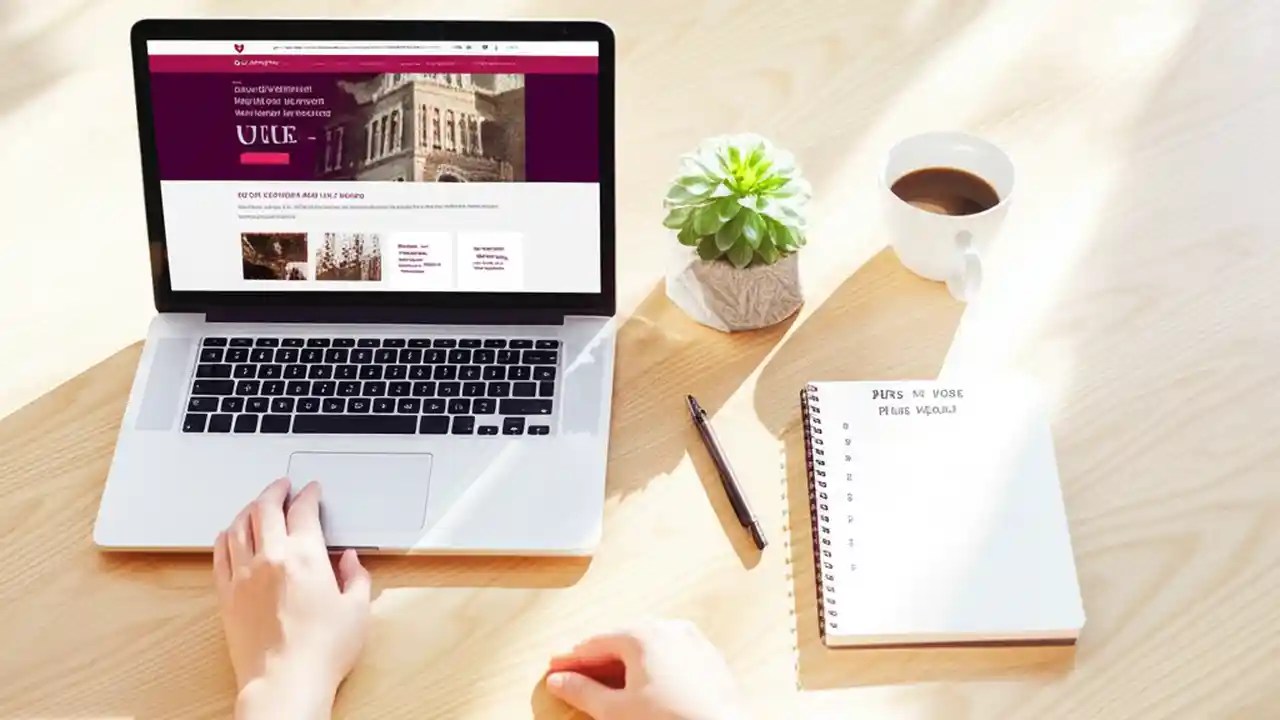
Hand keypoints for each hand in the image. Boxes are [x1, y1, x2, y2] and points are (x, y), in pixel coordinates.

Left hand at [214, 478, 371, 719]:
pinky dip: (226, 536)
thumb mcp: (357, 610)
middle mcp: (270, 558)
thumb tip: (350, 560)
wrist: (285, 682)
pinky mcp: (227, 595)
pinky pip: (220, 553)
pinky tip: (231, 533)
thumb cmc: (322, 651)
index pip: (303, 510)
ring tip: (258, 504)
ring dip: (249, 508)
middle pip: (266, 509)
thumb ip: (356, 577)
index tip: (312, 491)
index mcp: (305, 557)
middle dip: (275, 491)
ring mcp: (244, 576)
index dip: (309, 495)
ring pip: (239, 526)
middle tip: (283, 486)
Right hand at [545, 620, 746, 719]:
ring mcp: (694, 642)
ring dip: (627, 663)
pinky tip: (647, 687)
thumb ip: (583, 692)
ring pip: (650, 648)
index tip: (556, 669)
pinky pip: (673, 657)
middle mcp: (670, 628)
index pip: (596, 643)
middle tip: (578, 674)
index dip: (573, 658)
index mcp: (642, 634)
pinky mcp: (711, 660)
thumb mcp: (616, 711)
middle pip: (623, 641)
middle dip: (600, 659)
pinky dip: (654, 668)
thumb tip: (559, 680)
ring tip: (610, 682)